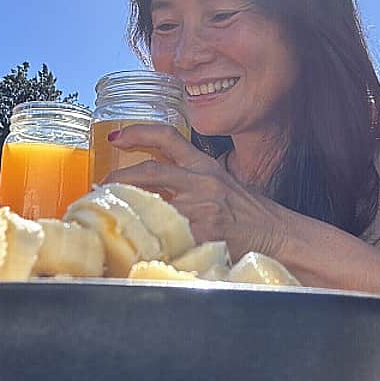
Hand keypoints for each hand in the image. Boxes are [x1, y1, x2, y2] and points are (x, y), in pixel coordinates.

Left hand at [103, 124, 286, 259]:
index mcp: (204, 167)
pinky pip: (167, 236)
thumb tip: (154, 195)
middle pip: (150, 171)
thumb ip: (192, 187)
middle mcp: (201, 181)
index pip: (168, 137)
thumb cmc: (252, 215)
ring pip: (152, 203)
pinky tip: (136, 248)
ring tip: (108, 218)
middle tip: (99, 187)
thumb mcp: (223, 188)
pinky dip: (149, 242)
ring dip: (127, 211)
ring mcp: (201, 207)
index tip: (115, 135)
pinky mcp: (204, 232)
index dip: (138, 132)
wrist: (280, 235)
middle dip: (118, 178)